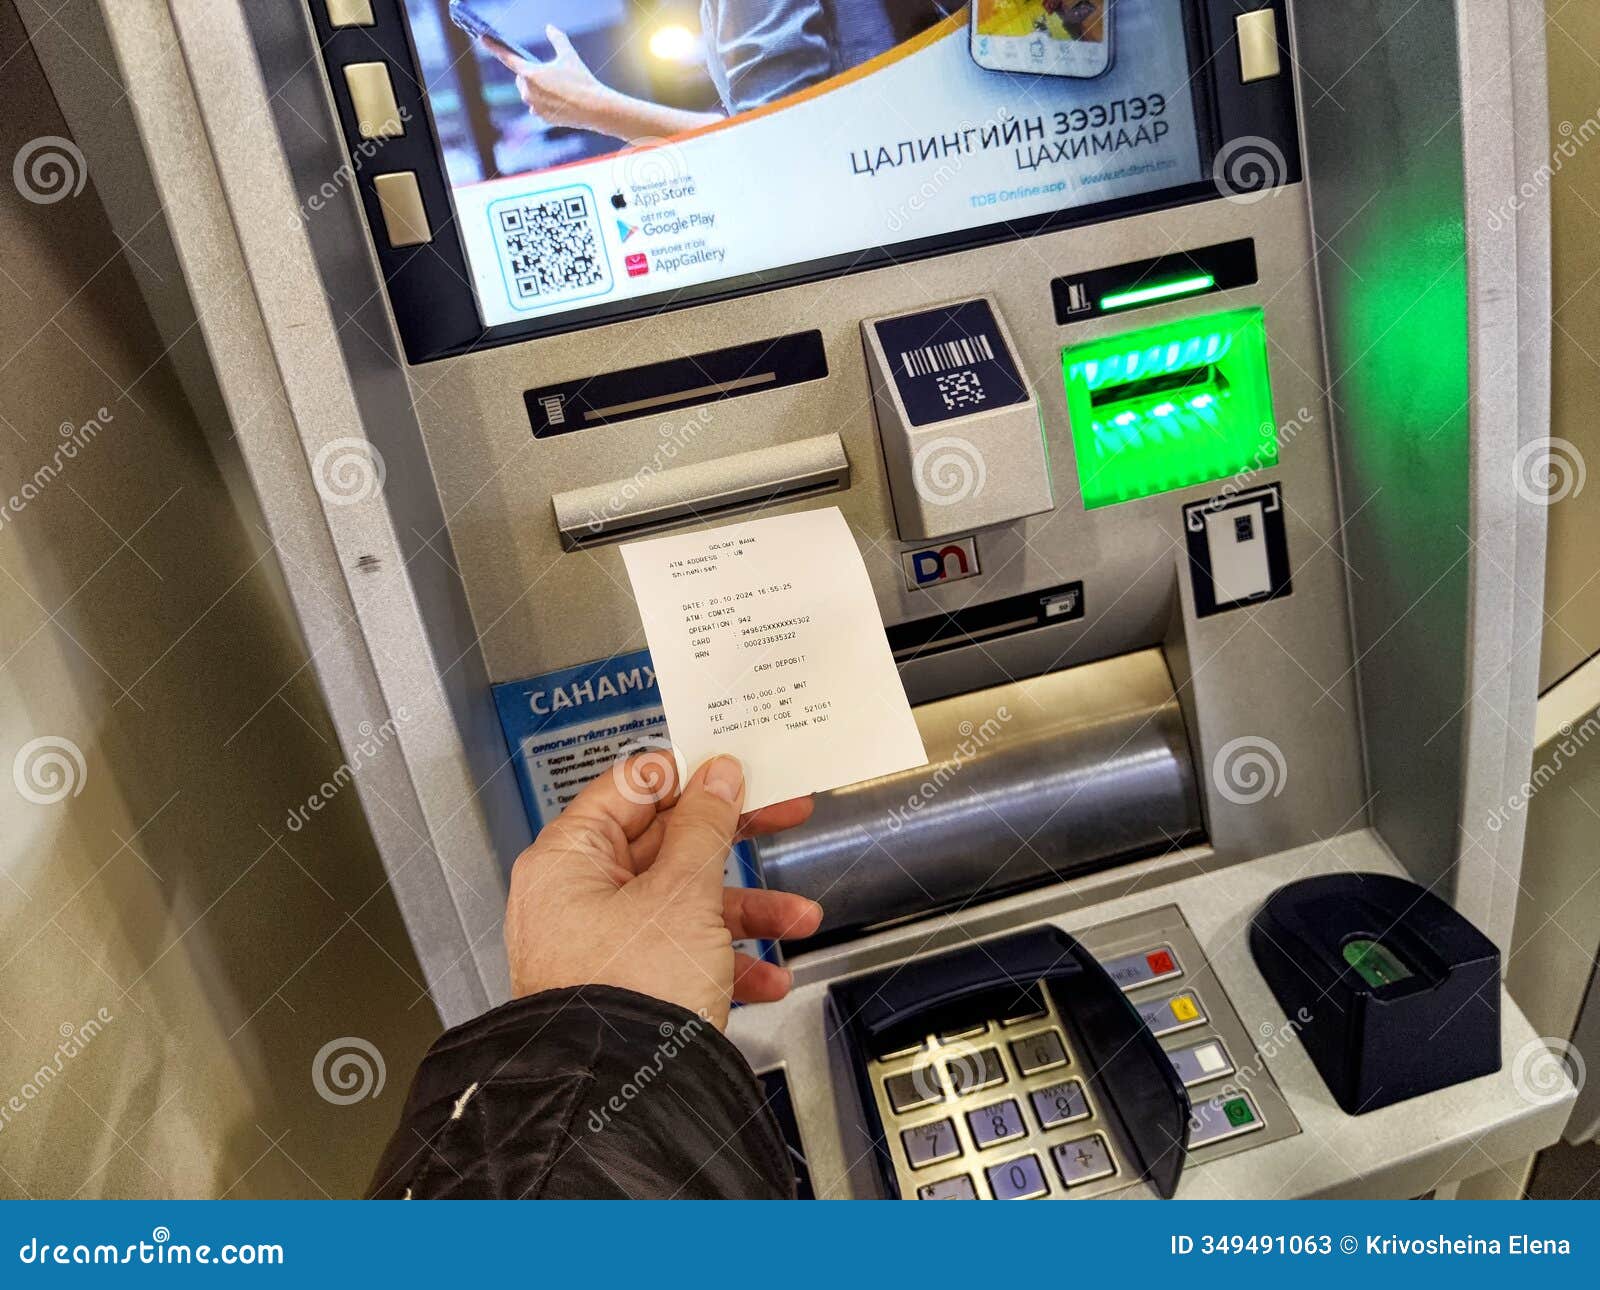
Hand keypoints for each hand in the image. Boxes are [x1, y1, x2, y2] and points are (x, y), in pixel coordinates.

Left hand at [483, 25, 618, 132]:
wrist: (594, 108)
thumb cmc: (581, 80)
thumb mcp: (569, 55)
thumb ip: (557, 38)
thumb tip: (550, 27)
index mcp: (530, 74)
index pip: (507, 58)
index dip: (494, 47)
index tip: (483, 38)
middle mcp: (528, 91)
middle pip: (521, 78)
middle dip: (530, 74)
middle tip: (549, 73)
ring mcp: (534, 107)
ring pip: (528, 93)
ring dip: (537, 89)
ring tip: (558, 89)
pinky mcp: (542, 117)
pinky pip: (537, 107)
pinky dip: (544, 102)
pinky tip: (559, 101)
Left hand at [504, 752, 819, 1029]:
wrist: (619, 1102)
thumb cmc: (626, 997)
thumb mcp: (682, 893)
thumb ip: (705, 827)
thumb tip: (716, 778)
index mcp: (567, 860)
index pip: (630, 789)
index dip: (690, 775)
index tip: (734, 769)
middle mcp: (574, 899)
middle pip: (664, 847)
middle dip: (734, 846)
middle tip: (780, 817)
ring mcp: (599, 947)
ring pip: (683, 906)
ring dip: (746, 911)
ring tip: (797, 917)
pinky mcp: (626, 989)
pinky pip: (682, 956)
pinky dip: (727, 961)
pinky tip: (766, 977)